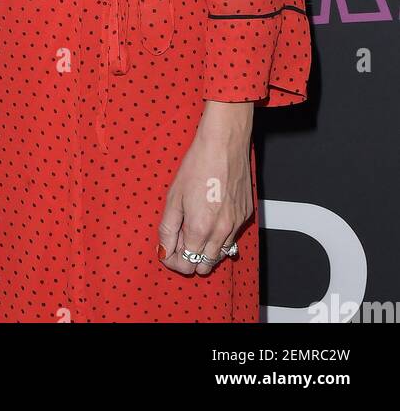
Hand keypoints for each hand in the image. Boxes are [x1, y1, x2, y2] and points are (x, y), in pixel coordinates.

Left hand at [157, 101, 253, 275]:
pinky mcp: (247, 215)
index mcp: (201, 229)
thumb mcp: (174, 197)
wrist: (224, 145)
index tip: (168, 252)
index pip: (188, 265)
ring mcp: (237, 225)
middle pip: (206, 265)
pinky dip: (220, 235)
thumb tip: (164, 251)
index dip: (174, 261)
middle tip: (180, 240)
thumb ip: (168, 229)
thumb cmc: (197, 166)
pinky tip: (211, 216)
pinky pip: (232, 237)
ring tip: (194, 228)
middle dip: (190, 258)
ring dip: (206, 249)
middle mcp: (222, 232)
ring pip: (220, 254)